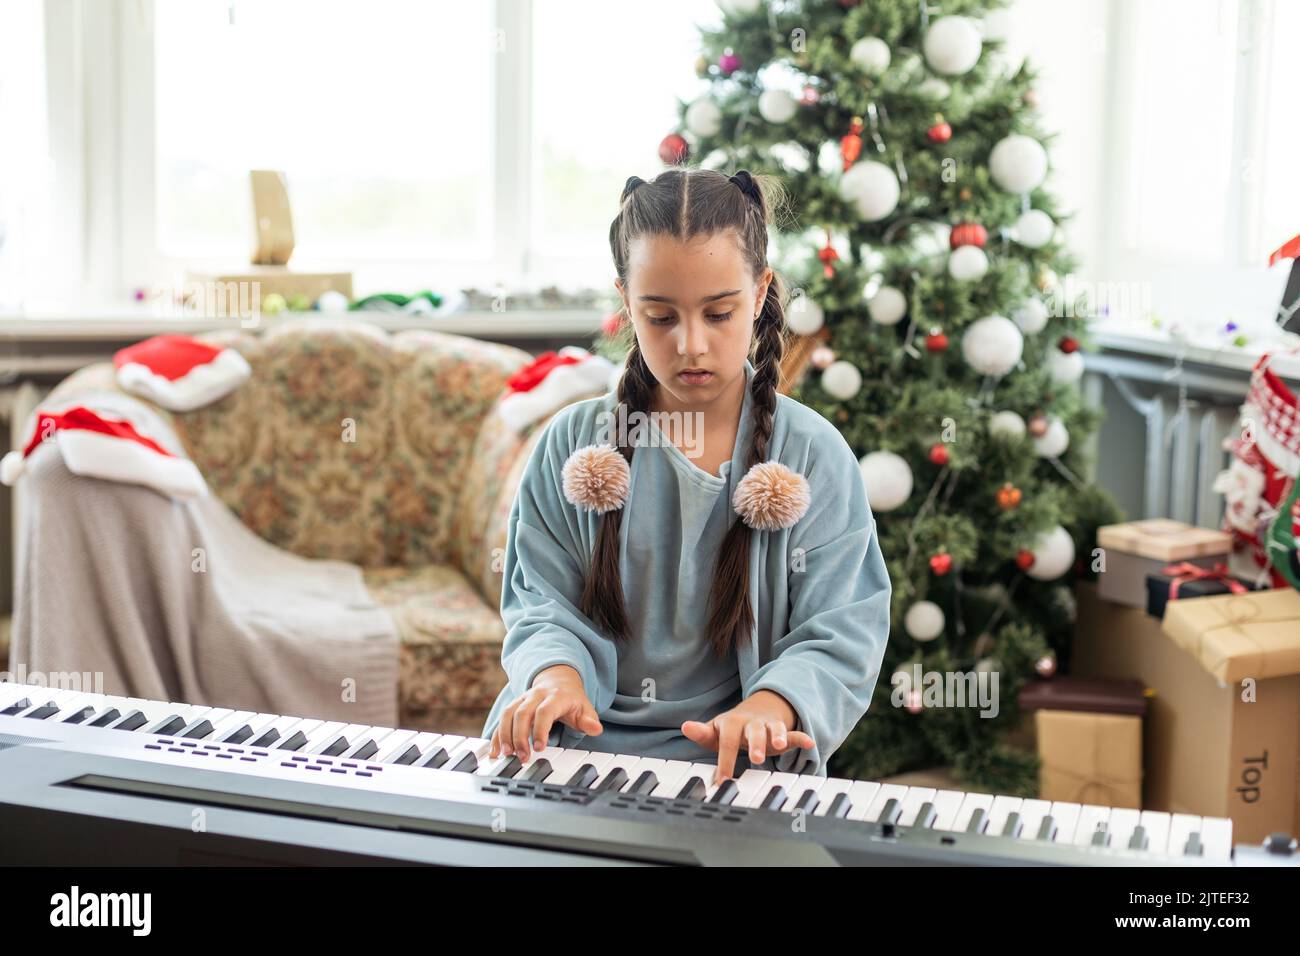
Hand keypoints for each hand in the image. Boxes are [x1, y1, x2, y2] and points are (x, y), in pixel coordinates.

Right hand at [489, 664, 601, 762]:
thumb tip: (596, 729)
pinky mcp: (514, 705)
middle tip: (523, 756)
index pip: (545, 711)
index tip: (540, 748)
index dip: (541, 729)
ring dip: (505, 735)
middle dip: (520, 736)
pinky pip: (502, 718)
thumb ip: (589, 720)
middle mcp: (536, 695)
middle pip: (522, 713)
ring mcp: (523, 699)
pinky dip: (496, 735)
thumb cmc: (571, 699)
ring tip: (507, 754)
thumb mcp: (585, 708)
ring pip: (508, 714)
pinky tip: (495, 751)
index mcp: (555, 696)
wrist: (558, 679)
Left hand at [681, 690, 814, 784]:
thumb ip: (701, 733)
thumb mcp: (714, 731)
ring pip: (773, 729)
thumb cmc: (730, 729)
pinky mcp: (782, 732)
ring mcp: (767, 726)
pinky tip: (809, 743)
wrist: (753, 712)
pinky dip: (800, 737)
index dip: (724, 761)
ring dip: (777, 736)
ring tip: (778, 746)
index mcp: (731, 724)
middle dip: (755, 744)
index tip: (722, 781)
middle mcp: (750, 723)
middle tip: (756, 759)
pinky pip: (792, 733)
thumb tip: (685, 726)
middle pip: (752, 732)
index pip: (727, 742)